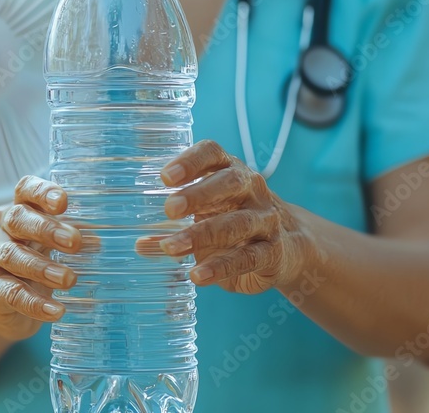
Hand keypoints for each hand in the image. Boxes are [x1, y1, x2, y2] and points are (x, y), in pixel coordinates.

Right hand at [0, 176, 80, 340]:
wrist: (10, 305)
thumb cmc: (38, 261)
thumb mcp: (56, 245)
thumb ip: (74, 238)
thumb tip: (97, 240)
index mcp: (20, 208)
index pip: (25, 190)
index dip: (42, 192)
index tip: (63, 202)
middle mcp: (1, 228)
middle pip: (18, 219)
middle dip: (46, 229)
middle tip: (74, 242)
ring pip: (13, 256)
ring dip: (42, 268)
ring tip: (69, 280)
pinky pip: (12, 293)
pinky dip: (35, 303)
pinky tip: (56, 310)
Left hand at [144, 140, 312, 293]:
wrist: (289, 247)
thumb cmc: (234, 222)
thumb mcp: (205, 217)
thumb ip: (172, 229)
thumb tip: (139, 245)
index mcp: (230, 171)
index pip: (213, 154)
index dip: (191, 161)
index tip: (165, 176)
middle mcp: (252, 190)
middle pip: (229, 182)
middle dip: (198, 194)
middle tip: (169, 209)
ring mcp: (266, 220)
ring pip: (238, 223)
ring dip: (202, 235)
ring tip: (171, 247)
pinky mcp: (273, 251)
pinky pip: (248, 257)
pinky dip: (222, 266)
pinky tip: (198, 274)